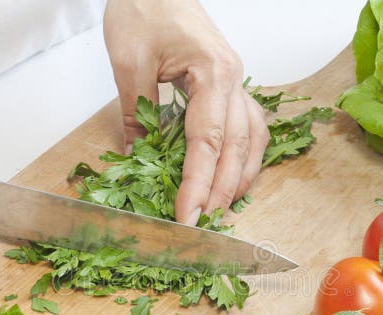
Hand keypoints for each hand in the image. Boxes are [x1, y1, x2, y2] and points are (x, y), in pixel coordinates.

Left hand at [103, 0, 268, 224]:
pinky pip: (249, 127)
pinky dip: (245, 156)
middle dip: (222, 190)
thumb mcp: (129, 62)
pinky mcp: (230, 85)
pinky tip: (234, 175)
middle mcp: (233, 79)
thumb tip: (137, 157)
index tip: (187, 214)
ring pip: (253, 140)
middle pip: (237, 147)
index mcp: (212, 72)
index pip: (208, 141)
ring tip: (224, 209)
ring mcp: (236, 82)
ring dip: (241, 177)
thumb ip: (137, 113)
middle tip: (206, 224)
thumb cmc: (144, 8)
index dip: (198, 183)